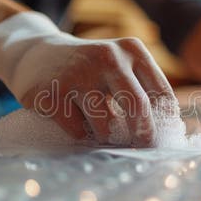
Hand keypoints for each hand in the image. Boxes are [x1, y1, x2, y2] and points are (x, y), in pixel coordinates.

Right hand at [0, 12, 175, 145]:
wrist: (34, 53)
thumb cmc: (87, 69)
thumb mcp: (117, 65)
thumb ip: (141, 91)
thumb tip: (166, 136)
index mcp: (131, 50)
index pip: (162, 94)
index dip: (165, 123)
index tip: (162, 141)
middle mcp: (108, 57)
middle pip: (138, 108)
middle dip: (144, 136)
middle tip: (142, 150)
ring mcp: (79, 74)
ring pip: (107, 125)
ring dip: (107, 138)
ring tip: (100, 132)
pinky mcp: (53, 93)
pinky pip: (78, 131)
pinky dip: (79, 135)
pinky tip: (72, 121)